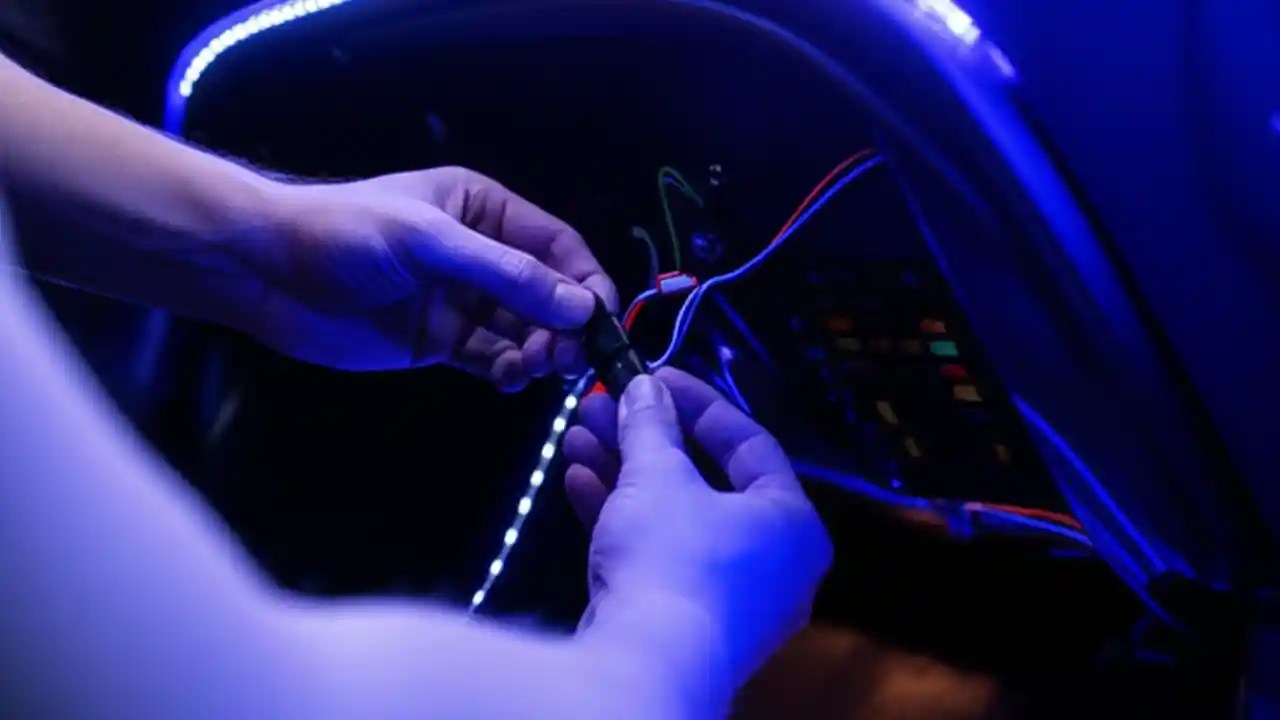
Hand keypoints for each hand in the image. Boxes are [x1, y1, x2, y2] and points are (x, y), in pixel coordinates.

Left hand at [231, 166, 616, 386]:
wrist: (265, 273)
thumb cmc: (346, 236)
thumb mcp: (430, 243)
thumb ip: (506, 275)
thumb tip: (582, 307)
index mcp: (485, 210)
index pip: (557, 247)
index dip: (584, 283)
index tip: (600, 323)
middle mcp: (482, 254)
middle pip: (548, 293)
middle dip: (563, 325)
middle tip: (563, 359)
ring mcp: (463, 300)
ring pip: (525, 330)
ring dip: (541, 352)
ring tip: (535, 369)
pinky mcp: (442, 341)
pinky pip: (493, 357)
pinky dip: (510, 370)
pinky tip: (509, 379)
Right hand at [564, 369, 832, 690]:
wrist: (642, 667)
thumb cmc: (673, 558)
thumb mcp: (658, 475)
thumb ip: (651, 425)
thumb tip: (644, 387)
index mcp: (791, 524)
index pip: (750, 443)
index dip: (697, 402)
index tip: (653, 375)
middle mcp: (770, 564)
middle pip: (705, 479)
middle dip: (646, 437)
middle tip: (603, 402)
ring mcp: (724, 598)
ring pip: (672, 516)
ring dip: (623, 470)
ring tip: (578, 430)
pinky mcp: (679, 621)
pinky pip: (654, 554)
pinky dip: (619, 516)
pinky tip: (577, 477)